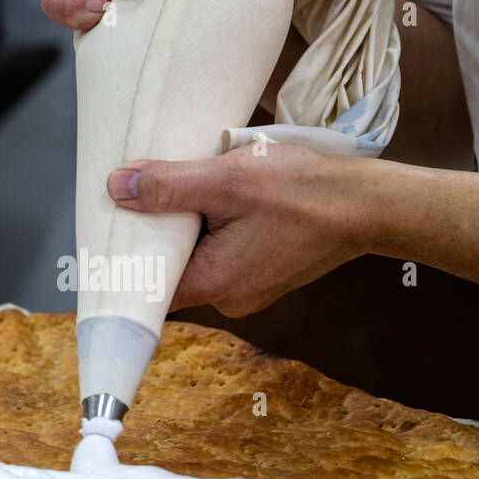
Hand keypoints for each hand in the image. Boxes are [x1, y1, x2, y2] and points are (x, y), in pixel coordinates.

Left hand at [107, 143, 376, 316]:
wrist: (370, 205)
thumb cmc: (305, 193)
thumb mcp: (227, 179)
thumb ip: (169, 186)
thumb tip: (118, 189)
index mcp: (213, 285)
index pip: (146, 287)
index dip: (124, 258)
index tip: (109, 228)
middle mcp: (228, 298)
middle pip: (170, 270)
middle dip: (156, 234)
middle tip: (140, 193)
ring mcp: (249, 288)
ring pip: (197, 258)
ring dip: (187, 227)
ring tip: (181, 188)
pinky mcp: (264, 271)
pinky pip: (222, 253)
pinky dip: (213, 228)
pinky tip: (217, 198)